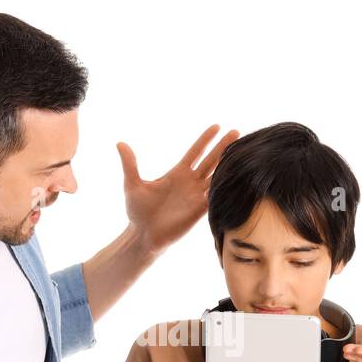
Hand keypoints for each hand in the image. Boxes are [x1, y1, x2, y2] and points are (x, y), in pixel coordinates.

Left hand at [117, 124, 238, 253]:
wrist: (143, 235)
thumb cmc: (137, 211)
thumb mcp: (132, 185)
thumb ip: (130, 164)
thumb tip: (119, 143)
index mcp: (177, 173)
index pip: (195, 152)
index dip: (205, 140)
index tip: (216, 126)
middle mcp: (190, 183)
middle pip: (210, 160)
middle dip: (223, 146)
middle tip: (236, 132)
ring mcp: (196, 197)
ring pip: (216, 176)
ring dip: (228, 165)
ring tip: (242, 152)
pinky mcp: (199, 212)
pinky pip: (214, 197)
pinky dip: (222, 188)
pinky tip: (234, 178)